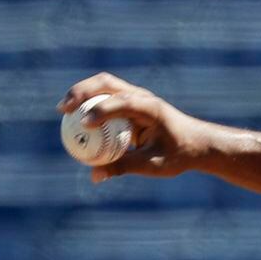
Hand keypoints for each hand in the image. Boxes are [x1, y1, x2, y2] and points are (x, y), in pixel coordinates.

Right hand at [56, 72, 212, 182]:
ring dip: (81, 93)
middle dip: (81, 92)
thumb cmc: (179, 154)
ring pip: (103, 85)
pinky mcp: (130, 101)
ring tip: (63, 110)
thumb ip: (124, 167)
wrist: (197, 143)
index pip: (122, 103)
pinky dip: (88, 102)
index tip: (84, 123)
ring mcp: (136, 97)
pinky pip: (105, 97)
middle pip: (106, 83)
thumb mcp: (153, 165)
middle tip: (63, 110)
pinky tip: (74, 116)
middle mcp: (143, 97)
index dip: (101, 110)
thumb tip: (94, 176)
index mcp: (152, 110)